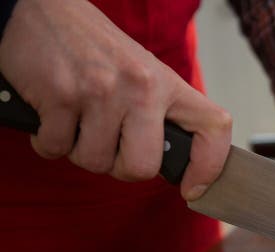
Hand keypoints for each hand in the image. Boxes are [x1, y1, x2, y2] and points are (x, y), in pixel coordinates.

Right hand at [0, 0, 231, 200]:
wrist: (39, 10)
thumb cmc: (92, 48)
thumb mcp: (141, 72)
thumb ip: (160, 113)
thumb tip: (178, 162)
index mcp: (167, 83)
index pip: (214, 127)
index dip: (209, 167)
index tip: (193, 189)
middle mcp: (140, 87)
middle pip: (143, 168)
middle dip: (120, 167)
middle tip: (109, 145)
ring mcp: (101, 91)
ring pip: (96, 162)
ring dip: (80, 150)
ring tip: (77, 119)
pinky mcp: (61, 95)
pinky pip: (55, 148)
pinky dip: (47, 140)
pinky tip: (52, 114)